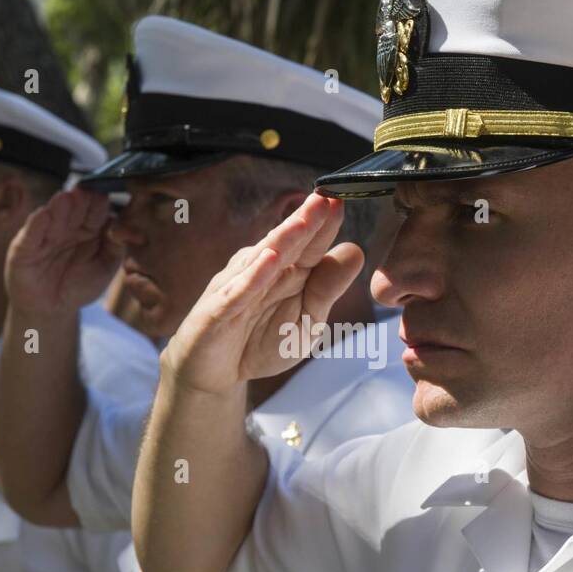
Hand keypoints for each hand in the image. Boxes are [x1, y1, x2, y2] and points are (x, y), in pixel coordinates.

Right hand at [5, 187, 121, 315]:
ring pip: (53, 217)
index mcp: (88, 228)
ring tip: (66, 197)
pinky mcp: (24, 248)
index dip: (100, 203)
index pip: (95, 210)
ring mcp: (45, 235)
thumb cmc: (80, 285)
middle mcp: (67, 226)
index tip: (106, 195)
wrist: (52, 309)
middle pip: (74, 209)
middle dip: (80, 201)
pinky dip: (36, 224)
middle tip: (86, 192)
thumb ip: (115, 247)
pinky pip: (31, 234)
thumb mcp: (105, 268)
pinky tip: (42, 214)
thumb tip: (120, 226)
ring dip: (59, 207)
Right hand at [161, 193, 362, 395]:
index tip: (344, 197)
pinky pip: (236, 293)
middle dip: (306, 219)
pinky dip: (252, 278)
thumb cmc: (262, 342)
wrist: (217, 374)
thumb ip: (327, 288)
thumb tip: (356, 250)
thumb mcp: (307, 320)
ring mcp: (237, 287)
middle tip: (327, 197)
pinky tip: (268, 261)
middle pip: (286, 242)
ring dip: (282, 239)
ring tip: (304, 221)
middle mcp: (261, 270)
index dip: (325, 222)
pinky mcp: (217, 311)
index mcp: (288, 270)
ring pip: (261, 260)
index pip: (310, 243)